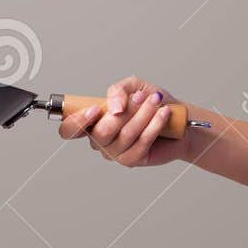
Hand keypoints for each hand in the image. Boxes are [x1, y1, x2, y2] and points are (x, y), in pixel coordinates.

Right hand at [56, 74, 192, 167]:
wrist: (177, 117)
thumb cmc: (151, 101)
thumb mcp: (132, 87)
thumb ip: (118, 91)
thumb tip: (113, 107)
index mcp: (92, 121)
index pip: (69, 129)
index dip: (76, 122)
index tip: (95, 109)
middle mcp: (100, 139)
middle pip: (101, 133)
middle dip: (124, 112)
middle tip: (140, 97)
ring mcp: (115, 152)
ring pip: (124, 136)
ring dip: (142, 115)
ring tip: (155, 101)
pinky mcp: (132, 160)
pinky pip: (140, 144)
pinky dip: (153, 125)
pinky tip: (162, 114)